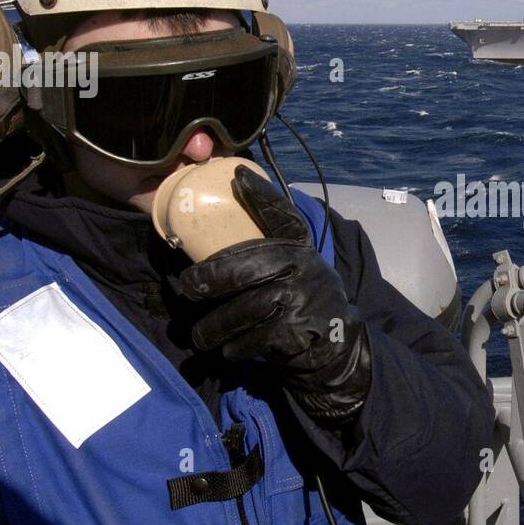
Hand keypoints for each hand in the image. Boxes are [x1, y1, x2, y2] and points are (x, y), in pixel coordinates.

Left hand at [178, 165, 371, 425]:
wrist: (337, 343)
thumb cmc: (302, 298)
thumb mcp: (294, 265)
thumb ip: (268, 243)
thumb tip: (231, 200)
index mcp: (298, 248)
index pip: (281, 214)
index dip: (261, 194)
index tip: (238, 176)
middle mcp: (300, 267)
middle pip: (241, 268)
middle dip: (207, 280)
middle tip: (187, 288)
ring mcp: (298, 298)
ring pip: (239, 310)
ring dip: (214, 326)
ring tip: (201, 335)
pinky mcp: (294, 330)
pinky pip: (251, 338)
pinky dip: (235, 346)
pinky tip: (229, 348)